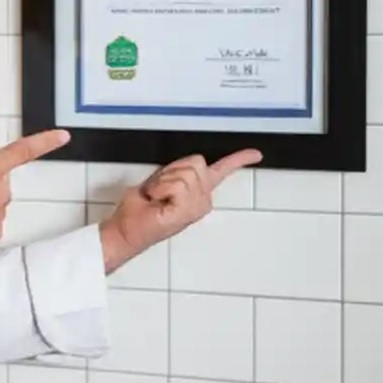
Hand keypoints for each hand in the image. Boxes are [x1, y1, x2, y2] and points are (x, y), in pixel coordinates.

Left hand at [100, 149, 262, 272]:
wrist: (126, 229)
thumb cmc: (140, 208)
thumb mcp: (161, 180)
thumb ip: (178, 171)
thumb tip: (193, 162)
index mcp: (198, 190)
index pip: (223, 170)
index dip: (240, 159)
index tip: (256, 154)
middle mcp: (203, 199)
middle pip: (196, 161)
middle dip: (172, 169)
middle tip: (158, 189)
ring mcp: (197, 207)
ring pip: (187, 172)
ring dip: (164, 180)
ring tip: (157, 196)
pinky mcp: (188, 212)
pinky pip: (178, 185)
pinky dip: (161, 188)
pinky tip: (158, 201)